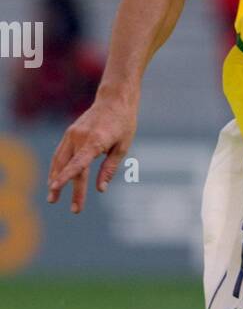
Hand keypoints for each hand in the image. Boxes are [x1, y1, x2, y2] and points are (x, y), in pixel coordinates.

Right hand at [46, 95, 137, 214]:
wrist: (114, 100)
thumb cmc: (123, 124)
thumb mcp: (123, 147)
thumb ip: (109, 168)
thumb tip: (100, 189)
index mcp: (95, 141)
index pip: (78, 163)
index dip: (66, 177)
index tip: (55, 188)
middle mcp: (80, 137)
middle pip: (69, 167)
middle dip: (67, 189)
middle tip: (73, 209)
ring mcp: (72, 134)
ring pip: (59, 161)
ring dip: (55, 179)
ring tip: (53, 197)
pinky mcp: (70, 133)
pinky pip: (60, 153)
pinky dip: (57, 168)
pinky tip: (55, 180)